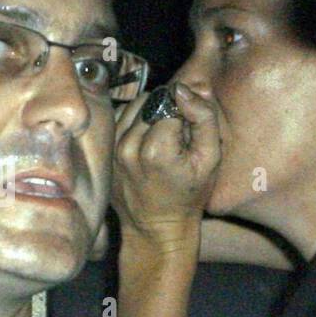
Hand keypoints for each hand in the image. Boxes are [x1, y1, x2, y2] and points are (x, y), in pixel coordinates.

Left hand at [112, 81, 221, 254]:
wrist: (157, 228)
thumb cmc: (189, 194)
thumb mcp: (211, 158)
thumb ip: (204, 117)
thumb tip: (185, 88)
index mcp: (156, 149)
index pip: (170, 101)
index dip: (184, 110)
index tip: (189, 132)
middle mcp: (127, 146)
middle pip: (150, 100)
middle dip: (166, 110)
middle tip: (177, 137)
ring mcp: (112, 150)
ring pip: (133, 106)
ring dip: (150, 114)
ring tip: (162, 139)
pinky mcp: (104, 152)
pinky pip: (120, 119)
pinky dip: (135, 122)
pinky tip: (147, 142)